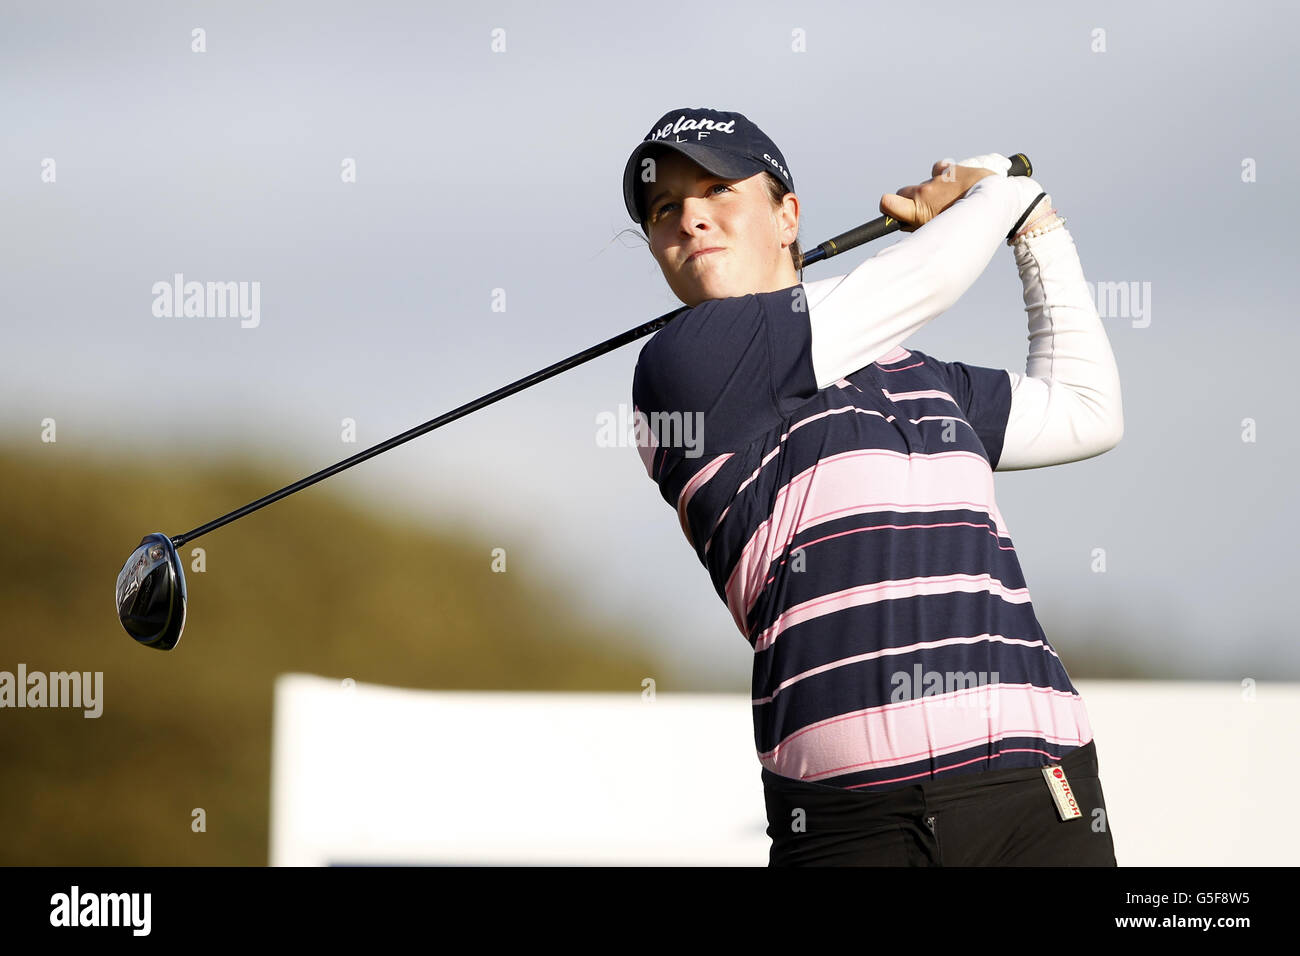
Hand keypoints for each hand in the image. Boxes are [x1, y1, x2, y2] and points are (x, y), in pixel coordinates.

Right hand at [879, 159, 998, 231]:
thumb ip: (923, 226)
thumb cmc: (968, 225)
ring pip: (923, 183)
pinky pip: (938, 168)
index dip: (888, 206)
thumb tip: (910, 225)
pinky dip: (943, 173)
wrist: (994, 203)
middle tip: (926, 210)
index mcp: (918, 210)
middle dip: (910, 200)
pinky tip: (953, 181)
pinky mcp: (949, 170)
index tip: (893, 210)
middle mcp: (923, 193)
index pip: (887, 203)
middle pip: (903, 192)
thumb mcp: (941, 232)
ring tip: (950, 199)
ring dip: (931, 190)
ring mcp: (936, 180)